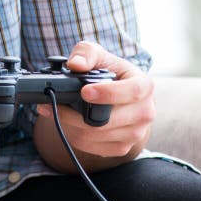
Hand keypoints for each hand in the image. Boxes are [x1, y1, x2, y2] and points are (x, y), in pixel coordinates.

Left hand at [36, 40, 154, 162]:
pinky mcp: (122, 147)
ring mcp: (136, 133)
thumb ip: (86, 53)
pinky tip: (66, 122)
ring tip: (54, 109)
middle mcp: (145, 112)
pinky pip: (95, 147)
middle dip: (78, 111)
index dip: (108, 93)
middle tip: (55, 101)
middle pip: (110, 119)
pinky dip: (76, 136)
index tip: (84, 91)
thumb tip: (76, 65)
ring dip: (72, 123)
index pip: (132, 92)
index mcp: (144, 85)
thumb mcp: (98, 54)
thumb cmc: (108, 70)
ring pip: (98, 135)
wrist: (114, 92)